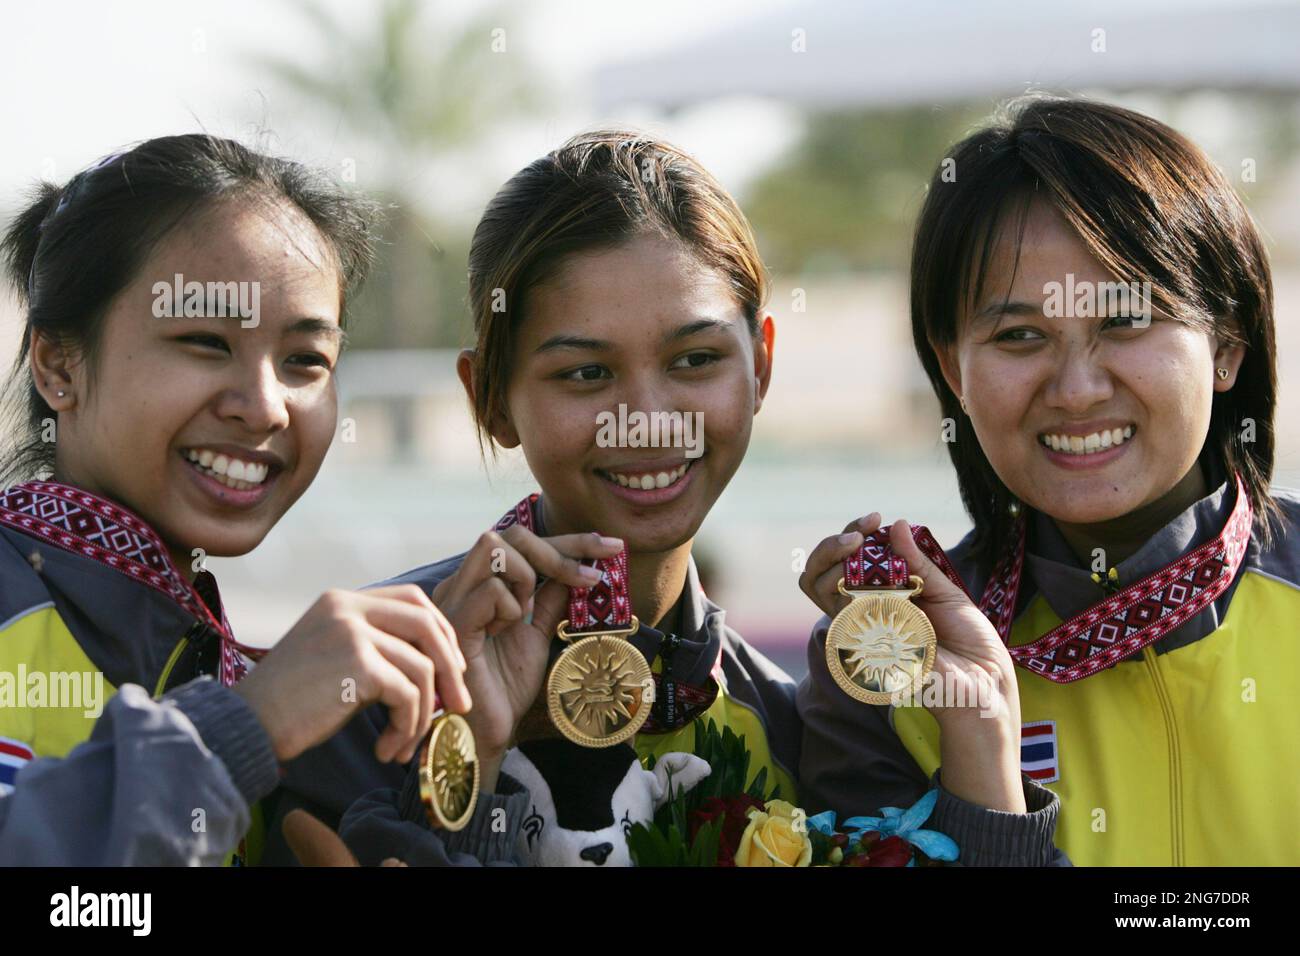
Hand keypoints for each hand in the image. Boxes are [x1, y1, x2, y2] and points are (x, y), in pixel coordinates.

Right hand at [234, 585, 469, 764]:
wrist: (246, 724)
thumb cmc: (290, 702)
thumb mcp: (334, 657)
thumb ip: (376, 650)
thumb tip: (437, 670)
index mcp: (342, 600)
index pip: (413, 599)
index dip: (441, 632)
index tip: (451, 668)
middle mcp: (348, 607)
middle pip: (427, 625)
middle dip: (450, 668)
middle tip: (457, 705)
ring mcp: (353, 632)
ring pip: (421, 668)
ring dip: (421, 715)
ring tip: (402, 745)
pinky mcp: (358, 664)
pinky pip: (408, 695)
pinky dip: (406, 728)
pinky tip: (387, 750)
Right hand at [431, 526, 623, 786]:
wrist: (485, 732)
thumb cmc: (505, 687)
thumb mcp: (537, 634)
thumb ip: (550, 598)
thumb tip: (581, 567)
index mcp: (481, 584)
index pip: (525, 544)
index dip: (572, 541)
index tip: (614, 547)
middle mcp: (462, 585)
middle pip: (509, 535)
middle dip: (558, 550)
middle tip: (590, 579)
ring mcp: (454, 599)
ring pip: (495, 549)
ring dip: (526, 578)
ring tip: (524, 616)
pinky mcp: (453, 621)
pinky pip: (490, 590)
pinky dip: (508, 608)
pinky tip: (501, 632)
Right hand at [804, 517, 1025, 811]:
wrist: (983, 681)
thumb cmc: (970, 641)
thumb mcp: (945, 591)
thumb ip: (916, 562)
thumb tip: (895, 524)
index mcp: (883, 595)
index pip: (848, 561)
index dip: (852, 536)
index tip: (874, 519)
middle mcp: (864, 610)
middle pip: (820, 572)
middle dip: (831, 544)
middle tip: (859, 533)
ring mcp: (859, 627)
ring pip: (817, 586)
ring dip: (831, 557)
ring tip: (857, 544)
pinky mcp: (861, 645)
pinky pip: (839, 611)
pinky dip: (850, 587)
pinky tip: (873, 580)